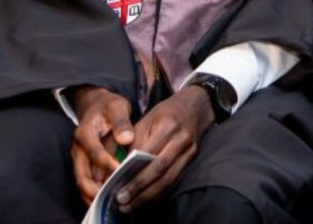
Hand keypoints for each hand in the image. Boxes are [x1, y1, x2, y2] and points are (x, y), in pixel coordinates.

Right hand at [70, 86, 133, 204]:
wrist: (96, 105)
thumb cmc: (109, 106)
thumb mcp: (117, 107)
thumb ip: (121, 122)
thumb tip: (126, 139)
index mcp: (84, 133)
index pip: (94, 152)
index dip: (107, 163)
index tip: (121, 171)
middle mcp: (77, 149)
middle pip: (81, 175)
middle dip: (95, 189)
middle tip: (113, 197)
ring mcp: (79, 159)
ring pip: (82, 182)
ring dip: (94, 195)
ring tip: (111, 203)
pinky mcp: (83, 165)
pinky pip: (87, 182)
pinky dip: (95, 192)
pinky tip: (108, 199)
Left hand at [113, 86, 213, 211]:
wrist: (196, 106)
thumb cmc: (166, 112)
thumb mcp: (147, 118)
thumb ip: (134, 140)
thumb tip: (121, 166)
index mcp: (167, 125)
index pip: (148, 153)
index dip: (133, 171)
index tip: (116, 184)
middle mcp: (181, 139)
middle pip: (159, 169)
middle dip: (139, 187)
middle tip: (121, 200)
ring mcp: (189, 151)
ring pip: (169, 179)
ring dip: (149, 195)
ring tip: (131, 205)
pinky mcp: (192, 159)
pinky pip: (175, 180)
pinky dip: (160, 192)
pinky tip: (146, 199)